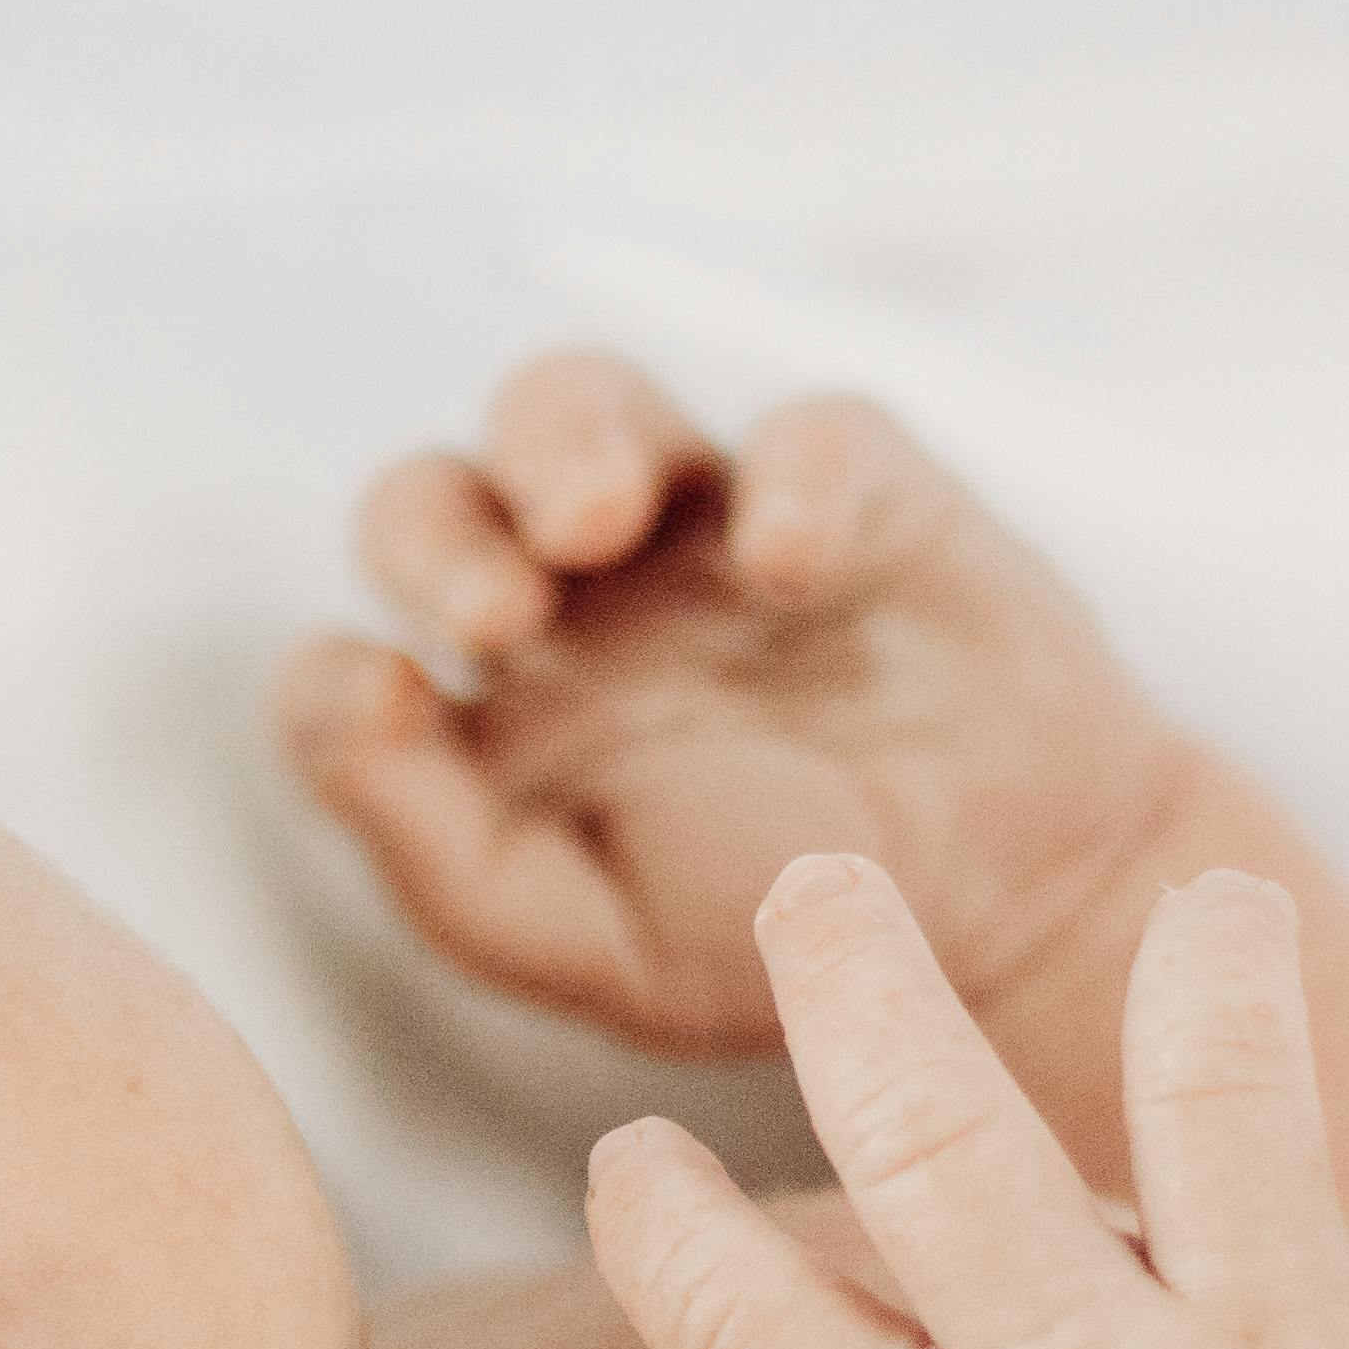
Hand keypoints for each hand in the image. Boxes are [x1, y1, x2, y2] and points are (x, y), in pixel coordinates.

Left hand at [280, 355, 1187, 1060]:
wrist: (1018, 927)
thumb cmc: (782, 933)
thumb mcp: (598, 947)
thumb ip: (442, 858)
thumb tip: (355, 694)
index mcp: (488, 728)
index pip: (343, 669)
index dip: (330, 686)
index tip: (387, 713)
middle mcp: (568, 607)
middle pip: (435, 497)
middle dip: (438, 532)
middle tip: (495, 611)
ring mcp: (703, 528)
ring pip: (576, 401)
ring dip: (562, 439)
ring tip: (591, 522)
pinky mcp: (857, 490)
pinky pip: (811, 432)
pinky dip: (794, 477)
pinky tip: (790, 566)